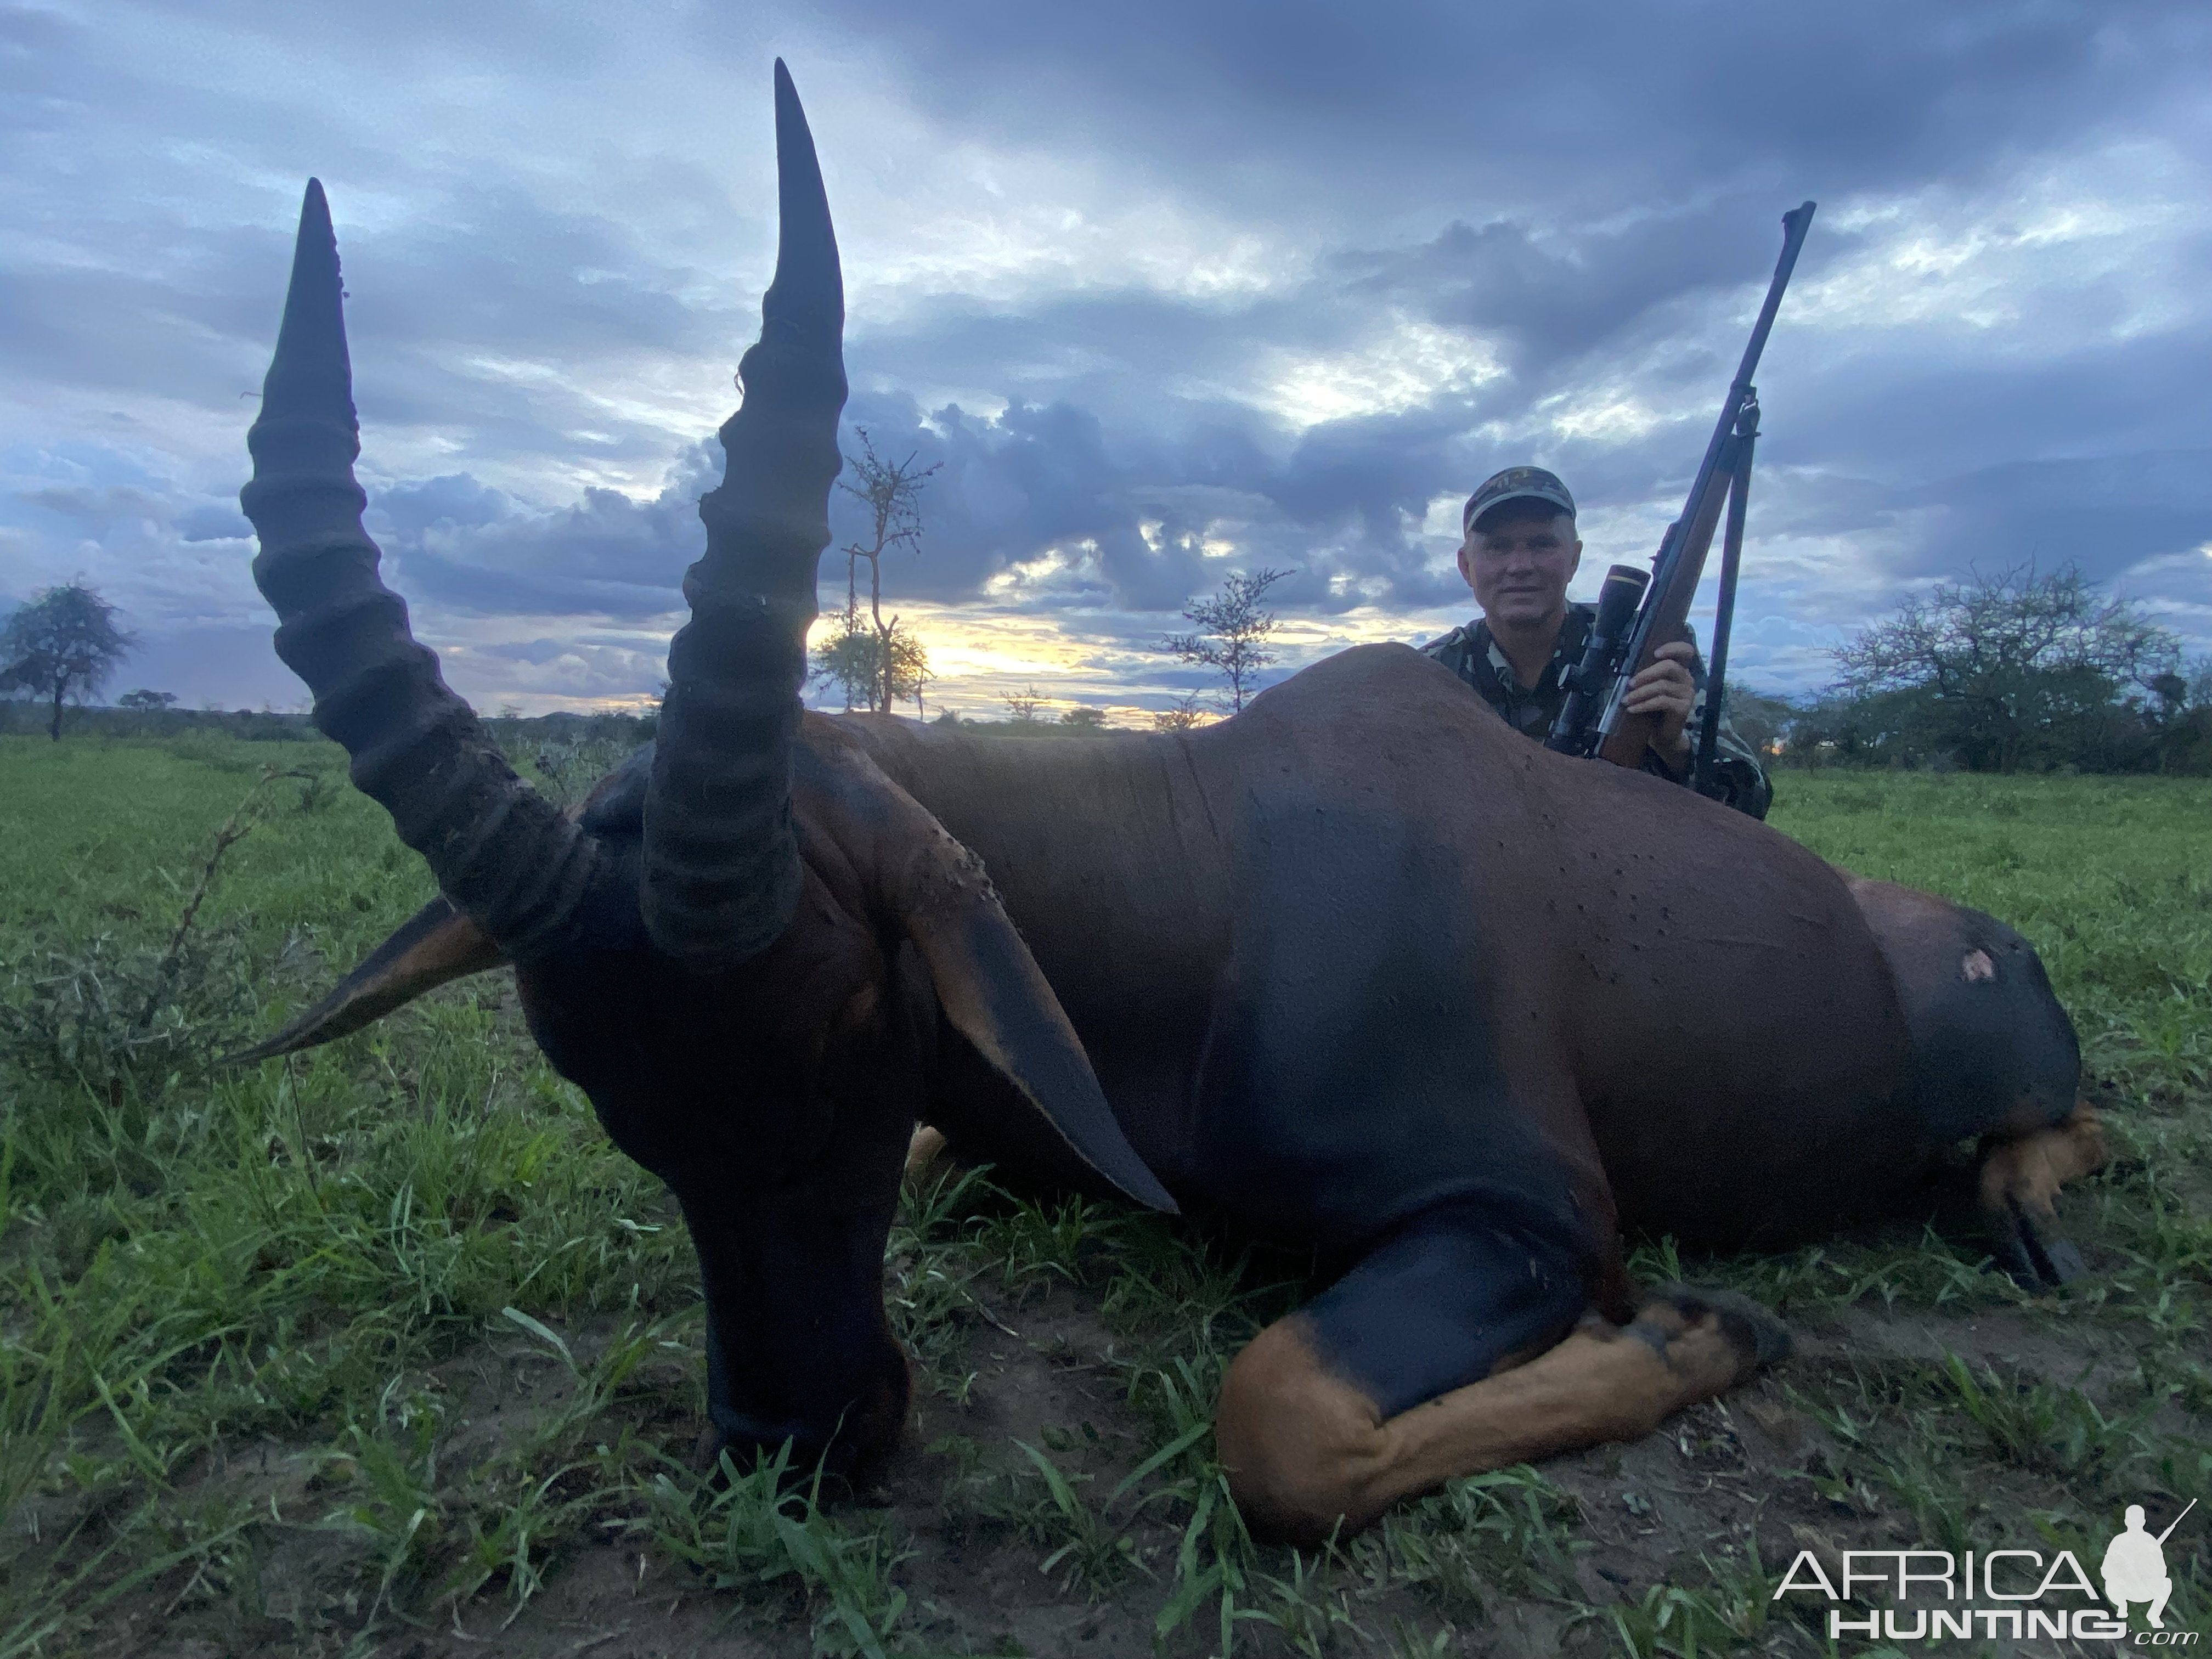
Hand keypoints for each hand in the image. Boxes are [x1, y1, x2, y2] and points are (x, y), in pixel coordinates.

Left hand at [1623, 641, 1696, 768]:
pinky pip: (1661, 701)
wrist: (1663, 735)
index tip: (1655, 653)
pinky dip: (1643, 704)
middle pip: (1670, 667)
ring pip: (1662, 686)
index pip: (1686, 651)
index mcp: (1680, 670)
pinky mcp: (1683, 708)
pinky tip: (1631, 709)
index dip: (1672, 648)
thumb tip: (1627, 667)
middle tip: (1629, 683)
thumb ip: (1648, 676)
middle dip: (1646, 673)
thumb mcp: (1651, 689)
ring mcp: (1687, 694)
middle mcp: (1687, 679)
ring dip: (1640, 693)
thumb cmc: (1655, 709)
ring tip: (1625, 700)